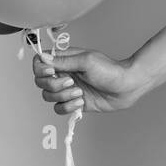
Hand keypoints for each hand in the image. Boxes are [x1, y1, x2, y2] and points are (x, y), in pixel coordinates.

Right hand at [31, 44, 146, 115]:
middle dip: (53, 85)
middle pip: (40, 82)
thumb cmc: (110, 70)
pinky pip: (59, 108)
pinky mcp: (73, 103)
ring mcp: (68, 89)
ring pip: (48, 96)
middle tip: (70, 82)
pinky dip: (68, 107)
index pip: (39, 63)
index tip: (51, 71)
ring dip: (63, 96)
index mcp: (64, 60)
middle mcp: (63, 74)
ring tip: (80, 92)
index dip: (41, 69)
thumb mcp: (86, 61)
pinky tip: (82, 101)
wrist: (126, 87)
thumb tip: (43, 57)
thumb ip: (63, 60)